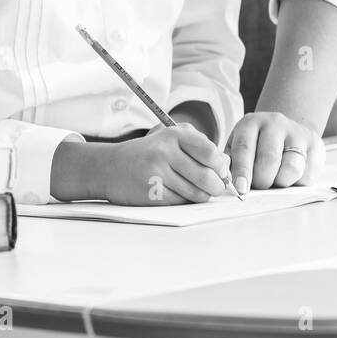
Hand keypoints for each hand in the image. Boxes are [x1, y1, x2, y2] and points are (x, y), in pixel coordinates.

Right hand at [57, 125, 231, 205]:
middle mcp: (165, 151)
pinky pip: (180, 202)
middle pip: (207, 177)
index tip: (220, 171)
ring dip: (200, 195)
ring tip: (193, 188)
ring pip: (196, 193)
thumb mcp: (172, 140)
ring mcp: (156, 173)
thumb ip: (201, 148)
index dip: (221, 166)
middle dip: (216, 186)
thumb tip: (227, 165)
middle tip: (215, 187)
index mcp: (174, 135)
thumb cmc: (149, 153)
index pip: (211, 153)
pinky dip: (183, 200)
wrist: (110, 167)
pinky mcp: (151, 193)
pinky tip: (173, 192)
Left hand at [225, 112, 324, 193]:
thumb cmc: (256, 146)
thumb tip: (229, 183)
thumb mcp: (238, 148)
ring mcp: (298, 133)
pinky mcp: (316, 146)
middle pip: (269, 159)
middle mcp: (275, 123)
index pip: (245, 148)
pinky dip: (297, 183)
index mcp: (251, 123)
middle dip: (262, 180)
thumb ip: (231, 164)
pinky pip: (308, 175)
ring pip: (291, 168)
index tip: (241, 189)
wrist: (286, 130)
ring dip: (281, 182)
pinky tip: (291, 177)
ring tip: (276, 180)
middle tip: (260, 185)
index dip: (242, 171)